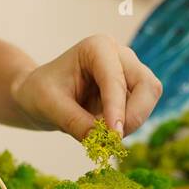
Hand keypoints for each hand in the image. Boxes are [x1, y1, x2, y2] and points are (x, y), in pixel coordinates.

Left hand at [11, 34, 161, 140]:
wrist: (38, 95)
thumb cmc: (40, 92)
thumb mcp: (49, 106)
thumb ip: (75, 121)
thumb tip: (101, 140)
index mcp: (97, 48)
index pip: (115, 79)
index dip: (117, 108)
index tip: (113, 134)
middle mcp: (119, 55)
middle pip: (147, 85)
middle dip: (135, 115)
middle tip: (113, 138)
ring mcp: (129, 73)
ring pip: (149, 99)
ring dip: (131, 122)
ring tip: (101, 134)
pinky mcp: (132, 91)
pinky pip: (141, 111)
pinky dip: (127, 126)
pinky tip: (104, 131)